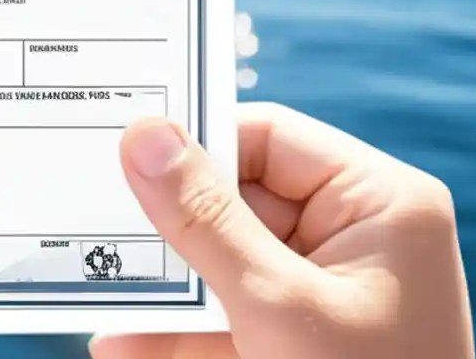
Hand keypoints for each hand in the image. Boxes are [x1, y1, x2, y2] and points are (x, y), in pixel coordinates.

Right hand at [91, 102, 473, 358]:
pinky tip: (124, 343)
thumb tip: (144, 138)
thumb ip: (204, 221)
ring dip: (164, 287)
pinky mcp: (299, 336)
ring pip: (221, 261)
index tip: (123, 156)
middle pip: (236, 199)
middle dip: (168, 227)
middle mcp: (354, 236)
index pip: (269, 137)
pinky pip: (227, 314)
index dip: (196, 144)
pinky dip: (180, 331)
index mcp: (378, 203)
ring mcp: (326, 289)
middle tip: (97, 220)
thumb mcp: (276, 306)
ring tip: (99, 288)